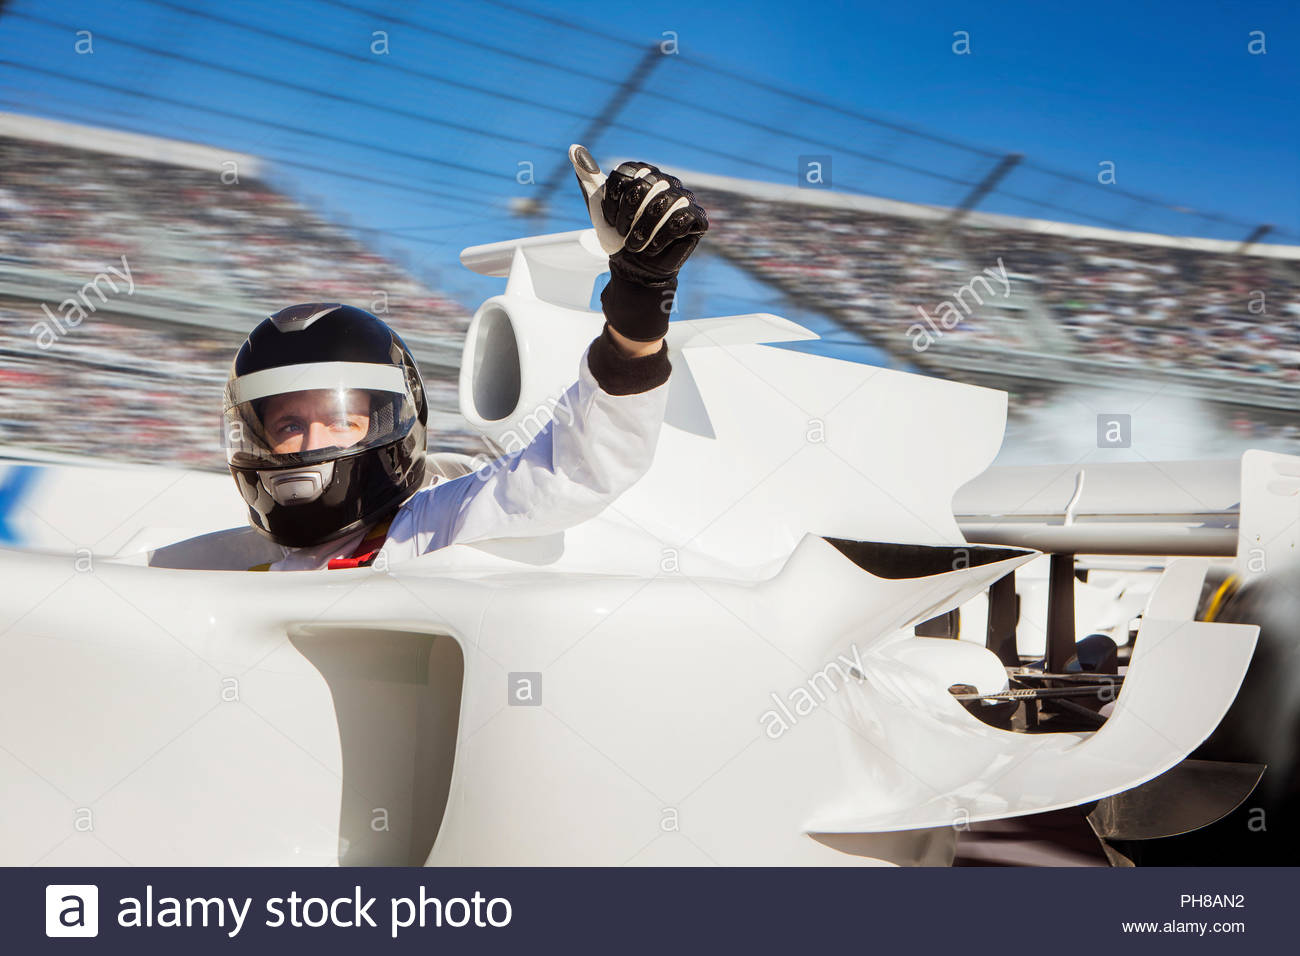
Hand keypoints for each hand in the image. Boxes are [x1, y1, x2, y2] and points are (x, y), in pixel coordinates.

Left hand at [570, 145, 708, 287]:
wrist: (635, 267)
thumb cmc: (618, 235)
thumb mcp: (598, 208)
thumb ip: (588, 177)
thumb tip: (574, 148)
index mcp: (642, 172)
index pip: (624, 176)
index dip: (612, 203)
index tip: (610, 221)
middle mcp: (665, 179)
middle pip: (642, 188)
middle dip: (627, 218)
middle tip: (623, 235)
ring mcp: (683, 196)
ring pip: (661, 205)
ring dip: (642, 231)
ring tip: (635, 245)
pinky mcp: (697, 216)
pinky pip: (679, 220)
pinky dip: (661, 238)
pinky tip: (653, 248)